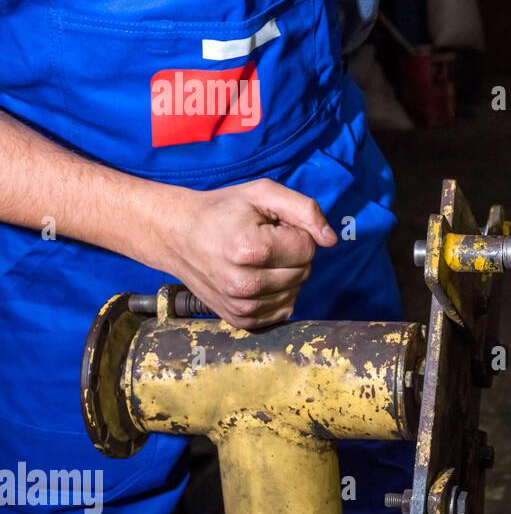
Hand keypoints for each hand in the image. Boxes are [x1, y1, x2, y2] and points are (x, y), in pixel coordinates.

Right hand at [153, 179, 336, 327]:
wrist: (177, 235)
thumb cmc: (222, 211)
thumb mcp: (262, 194)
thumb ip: (304, 210)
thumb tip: (331, 240)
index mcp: (251, 250)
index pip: (308, 248)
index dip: (295, 233)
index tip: (271, 227)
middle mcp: (245, 284)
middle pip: (304, 272)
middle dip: (292, 254)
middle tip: (264, 242)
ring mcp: (241, 306)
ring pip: (295, 292)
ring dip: (285, 274)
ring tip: (258, 259)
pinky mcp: (239, 319)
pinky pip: (282, 310)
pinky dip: (277, 294)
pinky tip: (257, 277)